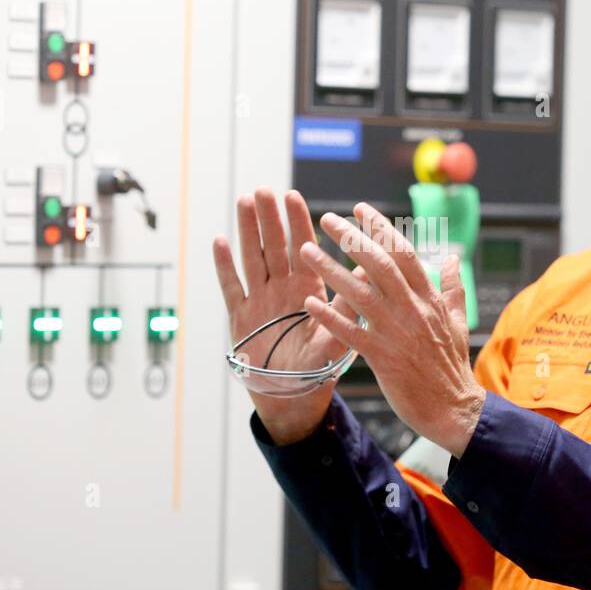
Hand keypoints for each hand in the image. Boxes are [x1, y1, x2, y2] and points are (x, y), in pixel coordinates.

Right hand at [212, 188, 361, 444]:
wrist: (292, 400)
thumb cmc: (318, 370)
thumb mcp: (336, 338)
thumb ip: (346, 308)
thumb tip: (370, 277)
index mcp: (307, 289)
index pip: (302, 248)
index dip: (297, 222)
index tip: (293, 195)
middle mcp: (282, 289)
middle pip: (273, 246)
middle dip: (269, 218)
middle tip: (263, 189)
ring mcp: (259, 300)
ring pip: (251, 258)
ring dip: (247, 231)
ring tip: (243, 202)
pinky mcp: (240, 317)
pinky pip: (231, 287)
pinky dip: (224, 265)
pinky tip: (220, 241)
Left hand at [298, 202, 484, 456]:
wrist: (454, 408)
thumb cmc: (451, 367)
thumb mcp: (456, 321)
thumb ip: (452, 287)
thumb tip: (451, 257)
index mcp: (428, 299)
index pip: (403, 253)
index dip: (381, 229)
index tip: (361, 209)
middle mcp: (412, 310)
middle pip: (379, 264)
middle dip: (351, 238)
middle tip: (327, 219)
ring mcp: (397, 333)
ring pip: (360, 293)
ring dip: (331, 270)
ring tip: (307, 250)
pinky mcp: (383, 358)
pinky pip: (351, 333)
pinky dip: (329, 317)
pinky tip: (309, 303)